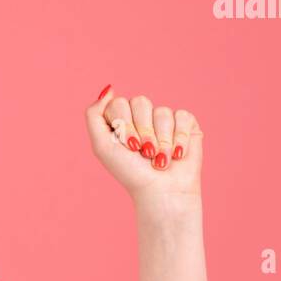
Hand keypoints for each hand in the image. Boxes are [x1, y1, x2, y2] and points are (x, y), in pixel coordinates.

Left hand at [84, 84, 203, 207]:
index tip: (127, 147)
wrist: (162, 191)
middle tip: (144, 152)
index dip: (124, 125)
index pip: (119, 103)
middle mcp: (142, 116)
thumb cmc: (130, 172)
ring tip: (160, 158)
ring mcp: (164, 119)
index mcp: (120, 119)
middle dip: (142, 132)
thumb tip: (109, 89)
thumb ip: (94, 115)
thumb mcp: (101, 145)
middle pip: (141, 102)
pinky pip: (182, 116)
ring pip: (162, 111)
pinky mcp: (186, 124)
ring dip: (161, 141)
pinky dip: (179, 139)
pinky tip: (177, 154)